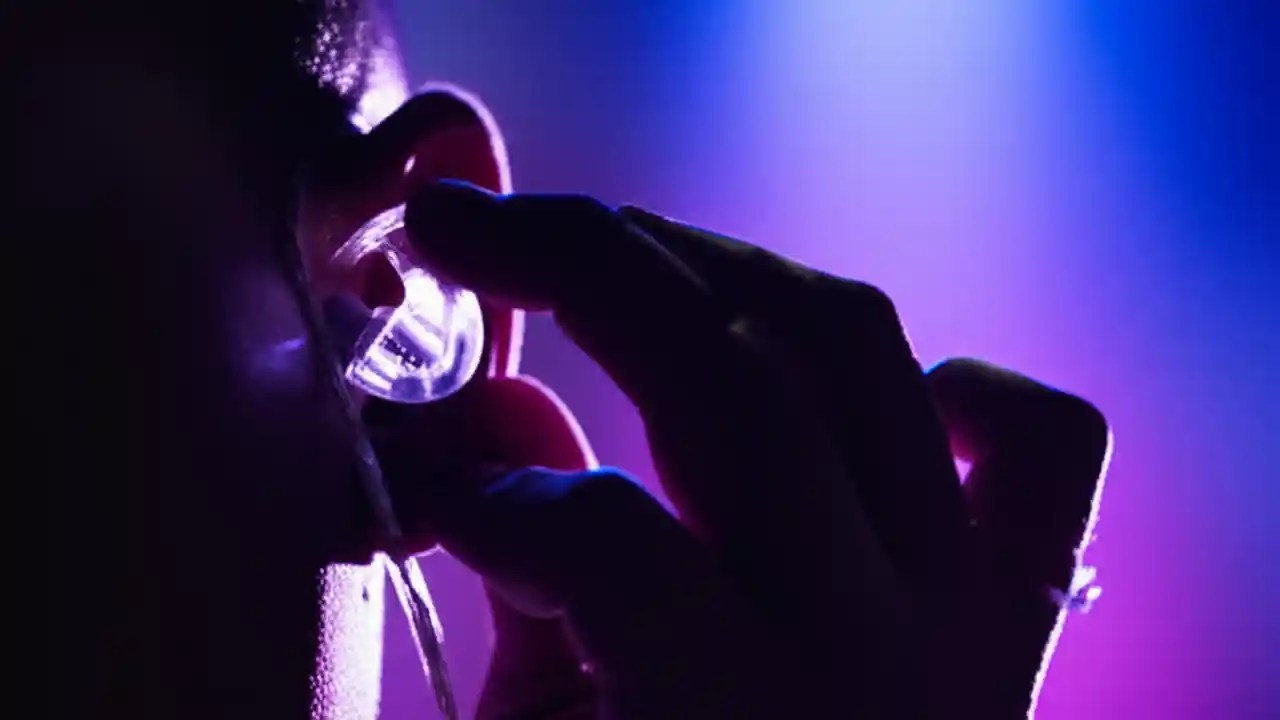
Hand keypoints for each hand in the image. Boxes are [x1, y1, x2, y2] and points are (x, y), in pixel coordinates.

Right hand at [371, 183, 1110, 718]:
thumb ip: (522, 607)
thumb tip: (488, 417)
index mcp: (733, 714)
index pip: (595, 534)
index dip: (477, 484)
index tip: (418, 477)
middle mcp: (877, 645)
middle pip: (732, 383)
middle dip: (579, 264)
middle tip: (467, 228)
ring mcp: (968, 607)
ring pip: (854, 349)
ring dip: (714, 271)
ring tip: (612, 254)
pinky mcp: (1020, 603)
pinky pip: (1039, 446)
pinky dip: (958, 385)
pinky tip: (863, 393)